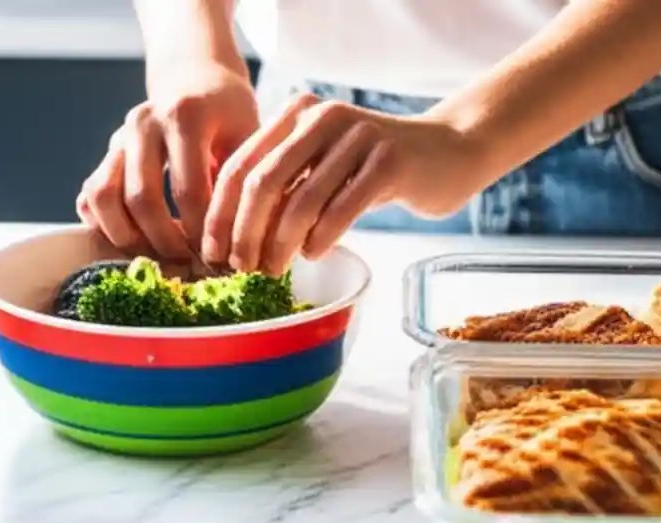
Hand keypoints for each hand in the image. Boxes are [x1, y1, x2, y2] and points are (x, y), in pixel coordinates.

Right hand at [77, 62, 259, 259]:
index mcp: (184, 115)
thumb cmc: (228, 112)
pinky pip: (89, 197)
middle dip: (164, 241)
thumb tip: (241, 241)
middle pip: (141, 197)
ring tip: (156, 255)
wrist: (194, 77)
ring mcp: (118, 137)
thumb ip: (242, 179)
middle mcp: (143, 122)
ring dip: (126, 237)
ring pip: (103, 197)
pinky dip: (103, 224)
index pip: (188, 190)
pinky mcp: (105, 153)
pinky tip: (134, 239)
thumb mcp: (249, 134)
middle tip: (187, 262)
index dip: (201, 232)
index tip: (217, 255)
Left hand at [203, 93, 485, 274]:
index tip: (212, 252)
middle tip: (241, 268)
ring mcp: (357, 136)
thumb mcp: (321, 168)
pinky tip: (314, 255)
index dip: (220, 213)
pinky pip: (342, 208)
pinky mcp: (389, 161)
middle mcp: (321, 117)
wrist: (448, 151)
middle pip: (262, 182)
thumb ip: (283, 188)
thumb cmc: (374, 169)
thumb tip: (231, 240)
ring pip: (301, 199)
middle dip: (244, 232)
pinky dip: (322, 238)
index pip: (240, 165)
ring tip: (274, 270)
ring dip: (281, 244)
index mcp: (296, 114)